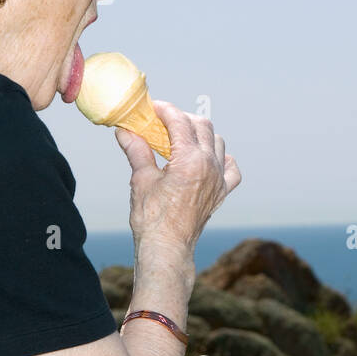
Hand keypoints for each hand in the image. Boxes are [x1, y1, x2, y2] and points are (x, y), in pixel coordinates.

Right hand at [115, 100, 241, 253]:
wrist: (168, 248)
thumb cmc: (152, 218)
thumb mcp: (141, 180)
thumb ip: (137, 151)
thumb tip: (124, 130)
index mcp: (190, 160)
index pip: (180, 122)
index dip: (165, 109)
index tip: (153, 107)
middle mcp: (210, 165)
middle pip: (202, 126)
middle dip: (182, 118)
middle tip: (163, 120)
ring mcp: (219, 179)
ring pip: (218, 143)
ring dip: (201, 134)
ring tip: (181, 138)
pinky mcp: (222, 193)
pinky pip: (231, 169)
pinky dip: (222, 159)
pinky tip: (209, 159)